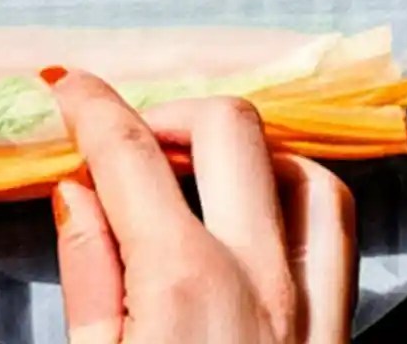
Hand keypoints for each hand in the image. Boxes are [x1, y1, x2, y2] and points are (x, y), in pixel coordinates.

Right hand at [43, 69, 357, 343]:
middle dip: (168, 117)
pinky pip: (335, 226)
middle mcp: (259, 275)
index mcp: (182, 282)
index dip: (91, 106)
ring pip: (297, 166)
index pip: (130, 153)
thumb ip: (88, 272)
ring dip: (241, 155)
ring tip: (195, 179)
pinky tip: (258, 212)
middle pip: (227, 128)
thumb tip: (79, 191)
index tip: (69, 87)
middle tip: (128, 151)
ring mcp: (311, 300)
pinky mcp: (337, 329)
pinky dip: (295, 193)